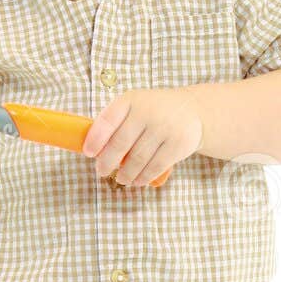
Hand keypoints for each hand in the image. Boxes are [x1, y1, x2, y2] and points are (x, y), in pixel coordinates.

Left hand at [81, 89, 202, 186]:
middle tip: (101, 171)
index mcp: (131, 100)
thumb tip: (94, 150)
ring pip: (137, 159)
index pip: (108, 120)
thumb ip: (115, 123)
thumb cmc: (154, 111)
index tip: (88, 153)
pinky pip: (155, 167)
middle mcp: (147, 112)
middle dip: (107, 162)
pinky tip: (137, 181)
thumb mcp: (134, 106)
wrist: (191, 109)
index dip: (96, 138)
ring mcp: (165, 128)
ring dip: (125, 174)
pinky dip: (143, 177)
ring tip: (121, 178)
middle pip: (120, 144)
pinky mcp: (178, 143)